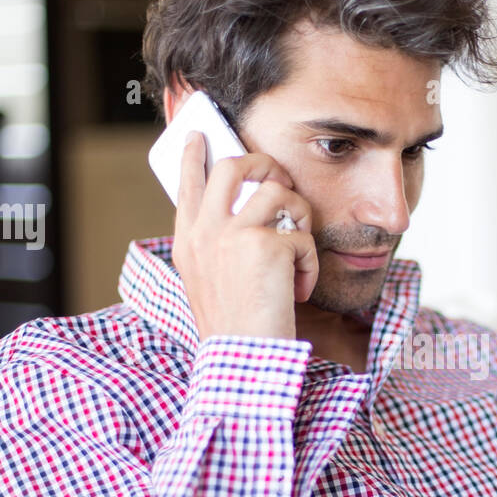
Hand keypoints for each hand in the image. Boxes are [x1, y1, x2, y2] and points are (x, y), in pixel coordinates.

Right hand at [172, 132, 318, 342]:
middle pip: (234, 167)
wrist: (242, 360)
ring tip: (297, 256)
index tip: (200, 136)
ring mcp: (232, 234)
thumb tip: (248, 212)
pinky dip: (309, 264)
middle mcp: (205, 231)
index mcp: (188, 242)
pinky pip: (302, 235)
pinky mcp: (265, 244)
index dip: (195, 156)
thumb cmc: (235, 328)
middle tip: (280, 179)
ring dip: (299, 219)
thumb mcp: (212, 282)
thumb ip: (219, 246)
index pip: (188, 184)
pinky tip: (298, 291)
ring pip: (279, 193)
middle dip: (265, 164)